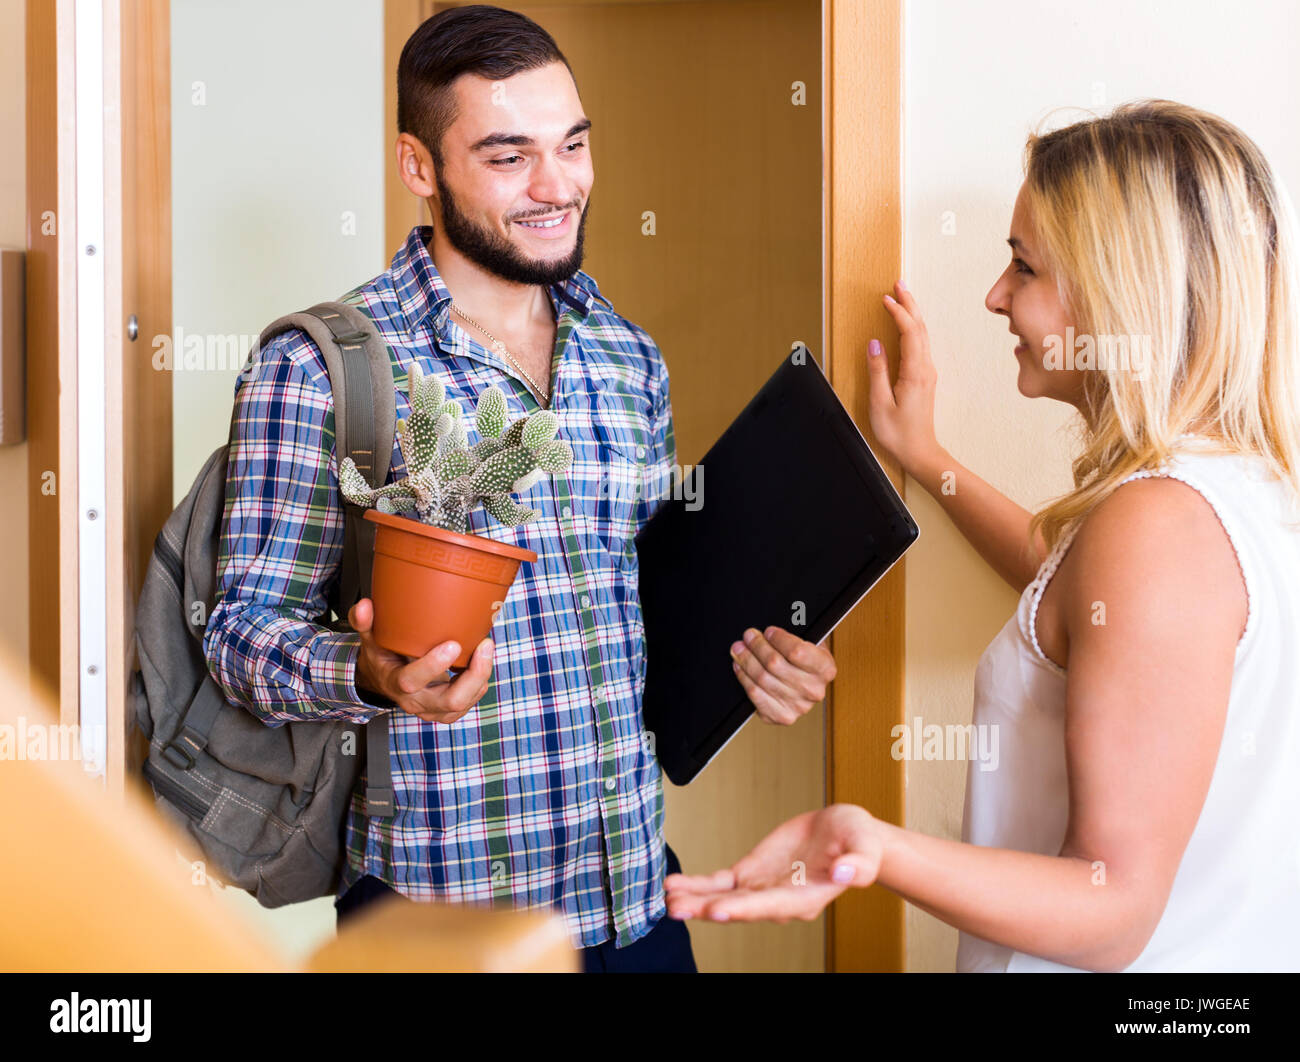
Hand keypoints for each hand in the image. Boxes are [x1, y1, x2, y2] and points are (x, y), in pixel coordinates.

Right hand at [349, 597, 493, 724]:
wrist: (384, 682)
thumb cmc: (382, 657)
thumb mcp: (370, 639)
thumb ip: (365, 622)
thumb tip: (365, 605)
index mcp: (396, 683)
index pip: (412, 681)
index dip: (433, 665)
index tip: (453, 644)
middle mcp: (416, 702)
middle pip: (450, 700)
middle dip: (473, 675)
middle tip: (485, 645)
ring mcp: (433, 710)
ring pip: (464, 703)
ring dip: (480, 676)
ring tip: (486, 647)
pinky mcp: (447, 711)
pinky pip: (470, 702)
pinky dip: (479, 682)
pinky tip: (481, 660)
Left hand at [664, 804, 882, 922]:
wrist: (845, 836)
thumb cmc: (858, 842)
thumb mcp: (864, 846)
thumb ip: (859, 863)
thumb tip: (849, 872)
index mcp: (805, 898)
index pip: (769, 907)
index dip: (742, 909)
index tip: (715, 910)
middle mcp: (779, 901)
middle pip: (738, 908)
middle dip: (706, 909)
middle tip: (676, 908)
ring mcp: (762, 889)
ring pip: (723, 899)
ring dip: (695, 899)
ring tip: (667, 898)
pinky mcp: (751, 874)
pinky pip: (719, 884)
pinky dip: (698, 885)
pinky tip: (675, 885)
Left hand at [729, 626, 835, 724]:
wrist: (809, 686)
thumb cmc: (807, 660)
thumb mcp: (810, 643)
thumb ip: (794, 635)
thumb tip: (768, 630)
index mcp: (825, 668)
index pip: (796, 651)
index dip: (778, 639)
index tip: (768, 631)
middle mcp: (814, 690)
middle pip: (775, 664)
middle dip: (757, 646)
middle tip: (748, 635)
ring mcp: (798, 706)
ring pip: (762, 678)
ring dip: (746, 660)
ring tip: (739, 648)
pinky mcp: (782, 716)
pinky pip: (755, 695)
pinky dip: (744, 678)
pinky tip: (740, 667)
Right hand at [867, 280, 942, 477]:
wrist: (920, 452)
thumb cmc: (898, 433)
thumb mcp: (880, 403)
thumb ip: (878, 370)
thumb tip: (875, 343)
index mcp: (915, 372)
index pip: (909, 332)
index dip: (898, 312)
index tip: (886, 298)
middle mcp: (925, 368)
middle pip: (920, 327)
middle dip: (909, 303)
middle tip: (899, 283)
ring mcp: (927, 372)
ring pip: (922, 334)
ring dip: (913, 313)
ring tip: (903, 296)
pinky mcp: (924, 377)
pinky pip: (921, 344)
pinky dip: (914, 328)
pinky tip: (908, 323)